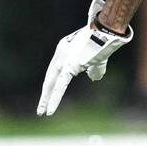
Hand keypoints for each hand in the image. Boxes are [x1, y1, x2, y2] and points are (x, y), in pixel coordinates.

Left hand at [37, 0, 131, 115]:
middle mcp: (60, 53)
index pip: (56, 70)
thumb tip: (93, 78)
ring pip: (52, 83)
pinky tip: (50, 110)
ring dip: (46, 99)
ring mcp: (63, 59)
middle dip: (45, 94)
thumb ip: (94, 69)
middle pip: (50, 77)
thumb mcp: (98, 59)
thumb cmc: (104, 42)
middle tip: (40, 110)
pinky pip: (60, 86)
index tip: (49, 94)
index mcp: (65, 48)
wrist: (106, 33)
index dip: (53, 83)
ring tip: (42, 112)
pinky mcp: (69, 67)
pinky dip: (54, 99)